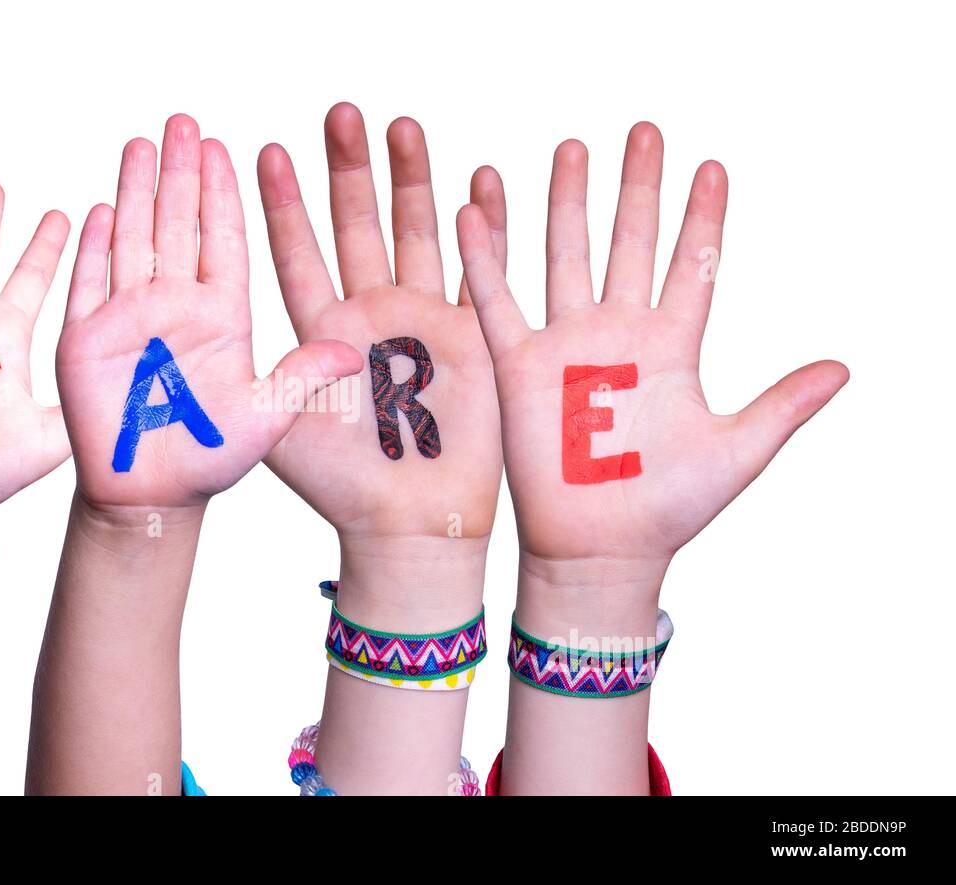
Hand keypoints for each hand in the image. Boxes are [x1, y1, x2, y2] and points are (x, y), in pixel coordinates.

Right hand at [56, 115, 362, 510]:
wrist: (152, 494)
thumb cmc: (210, 458)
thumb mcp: (268, 417)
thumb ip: (302, 378)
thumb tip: (351, 349)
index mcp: (222, 315)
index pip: (222, 239)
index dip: (221, 193)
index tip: (223, 148)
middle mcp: (177, 306)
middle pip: (177, 224)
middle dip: (180, 173)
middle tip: (183, 122)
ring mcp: (130, 317)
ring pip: (133, 238)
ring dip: (136, 191)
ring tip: (142, 144)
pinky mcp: (87, 337)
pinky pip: (90, 280)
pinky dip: (93, 246)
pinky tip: (100, 207)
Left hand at [256, 104, 504, 621]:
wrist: (411, 523)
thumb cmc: (345, 489)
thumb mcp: (286, 429)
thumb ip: (270, 373)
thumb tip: (242, 328)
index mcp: (319, 331)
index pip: (295, 253)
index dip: (280, 205)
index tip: (262, 152)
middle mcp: (368, 316)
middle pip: (356, 227)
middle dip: (349, 170)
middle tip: (340, 112)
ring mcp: (419, 321)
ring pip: (415, 234)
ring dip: (411, 180)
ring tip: (401, 125)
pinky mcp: (468, 337)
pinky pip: (479, 271)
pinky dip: (484, 229)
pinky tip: (481, 181)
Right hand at [457, 123, 848, 610]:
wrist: (600, 552)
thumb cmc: (668, 510)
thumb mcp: (738, 452)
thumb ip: (783, 404)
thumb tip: (844, 368)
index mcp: (672, 348)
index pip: (691, 265)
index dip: (702, 218)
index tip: (712, 168)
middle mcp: (619, 335)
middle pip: (628, 243)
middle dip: (635, 188)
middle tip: (643, 133)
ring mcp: (567, 346)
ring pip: (565, 256)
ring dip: (566, 203)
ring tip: (571, 147)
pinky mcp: (520, 366)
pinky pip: (499, 302)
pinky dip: (487, 258)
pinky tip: (480, 209)